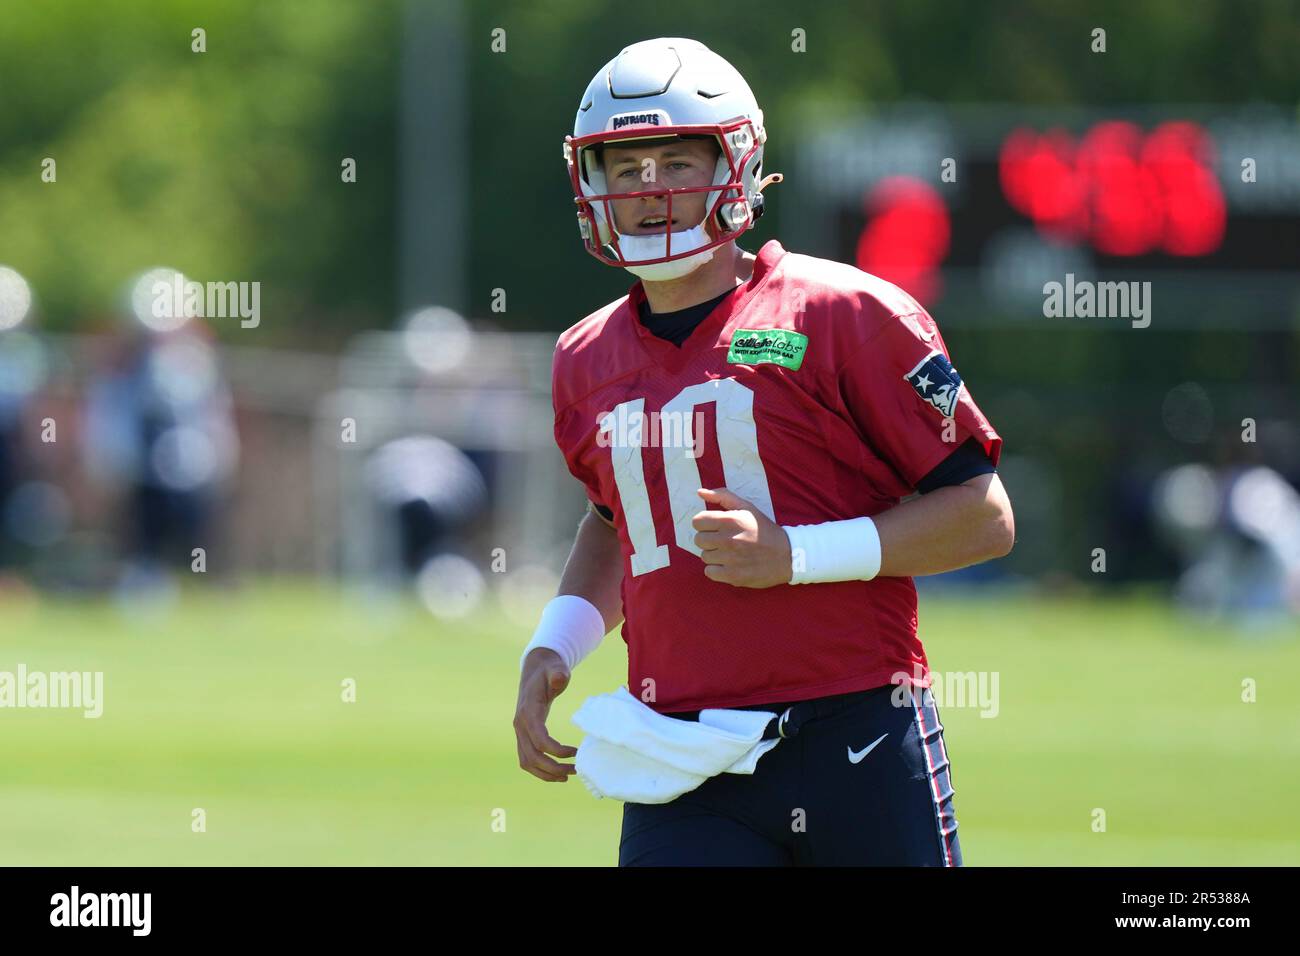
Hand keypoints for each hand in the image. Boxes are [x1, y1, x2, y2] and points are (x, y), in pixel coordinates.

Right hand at [514, 648, 577, 781]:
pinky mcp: (523, 736)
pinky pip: (527, 759)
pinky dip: (540, 770)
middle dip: (553, 767)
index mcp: (528, 711)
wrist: (536, 671)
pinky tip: (557, 772)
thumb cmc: (549, 671)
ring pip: (527, 762)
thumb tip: (560, 678)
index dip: (556, 750)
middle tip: (575, 770)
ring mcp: (519, 732)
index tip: (575, 753)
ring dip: (546, 773)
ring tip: (568, 775)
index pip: (539, 739)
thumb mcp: (556, 669)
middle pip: (532, 756)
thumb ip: (558, 673)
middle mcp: (520, 725)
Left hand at [691, 487, 792, 587]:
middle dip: (709, 539)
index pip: (697, 521)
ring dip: (714, 555)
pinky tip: (729, 564)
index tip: (714, 527)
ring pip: (704, 556)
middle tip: (723, 541)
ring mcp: (730, 559)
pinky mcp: (733, 576)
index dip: (704, 524)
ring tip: (729, 553)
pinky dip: (717, 570)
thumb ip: (722, 497)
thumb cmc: (764, 529)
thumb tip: (699, 492)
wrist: (787, 555)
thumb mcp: (747, 507)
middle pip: (698, 540)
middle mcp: (728, 539)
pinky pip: (709, 572)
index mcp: (730, 520)